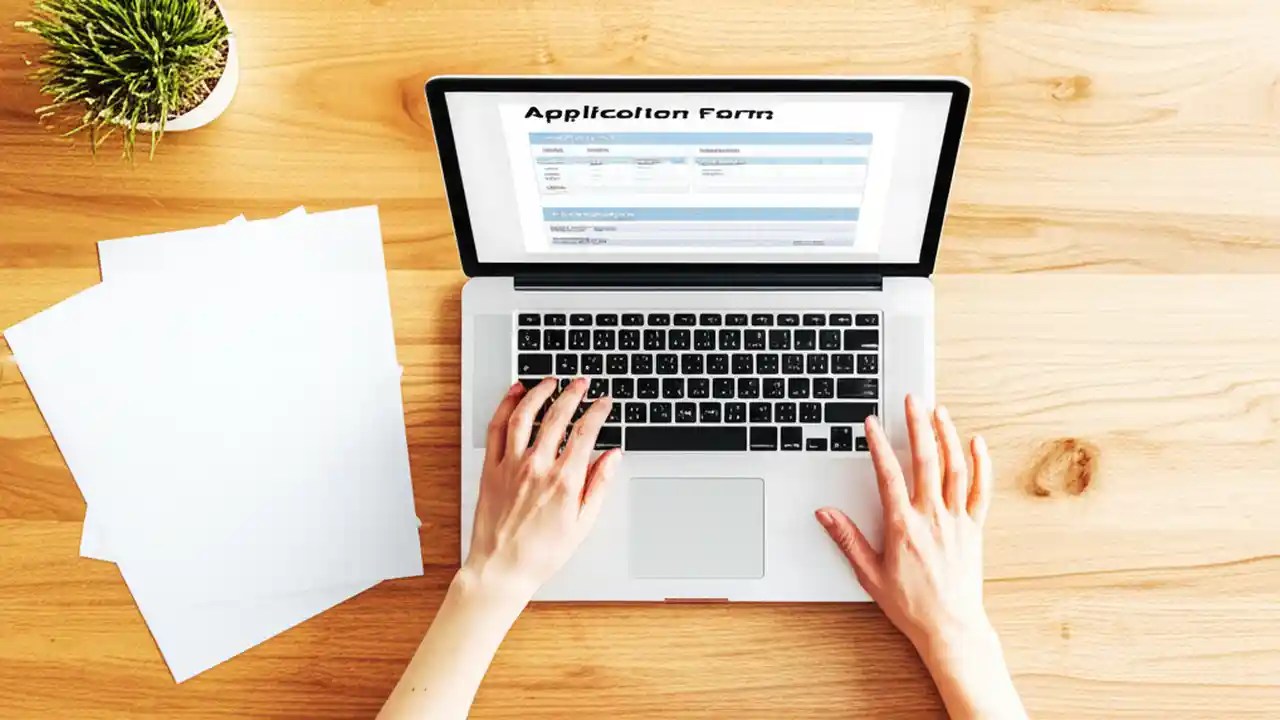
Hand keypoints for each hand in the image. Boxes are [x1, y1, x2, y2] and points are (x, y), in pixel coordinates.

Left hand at [463, 377, 620, 599]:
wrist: (502, 569)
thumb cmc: (542, 553)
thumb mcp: (583, 524)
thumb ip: (600, 485)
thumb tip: (613, 457)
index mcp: (564, 481)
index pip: (586, 432)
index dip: (598, 411)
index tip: (604, 402)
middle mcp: (537, 467)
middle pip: (557, 416)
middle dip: (572, 393)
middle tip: (581, 382)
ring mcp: (511, 465)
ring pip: (525, 415)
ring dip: (539, 392)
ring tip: (550, 381)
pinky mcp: (490, 469)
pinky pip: (497, 429)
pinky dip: (505, 406)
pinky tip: (514, 394)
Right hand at [817, 394, 994, 662]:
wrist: (950, 626)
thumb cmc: (910, 604)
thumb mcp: (869, 573)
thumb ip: (847, 539)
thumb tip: (825, 514)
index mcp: (903, 527)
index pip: (888, 475)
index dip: (878, 446)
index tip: (871, 424)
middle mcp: (932, 517)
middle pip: (926, 460)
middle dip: (917, 425)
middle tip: (912, 400)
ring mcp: (957, 520)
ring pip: (954, 468)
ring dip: (947, 436)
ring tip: (939, 411)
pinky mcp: (974, 527)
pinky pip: (981, 490)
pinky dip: (981, 464)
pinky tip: (976, 442)